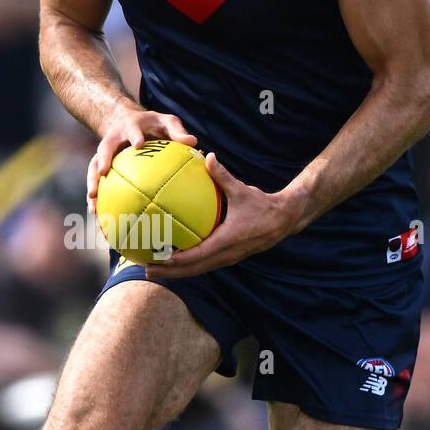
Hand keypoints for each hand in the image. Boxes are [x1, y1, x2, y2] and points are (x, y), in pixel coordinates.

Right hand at [87, 106, 196, 211]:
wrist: (128, 121)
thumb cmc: (153, 124)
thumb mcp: (166, 122)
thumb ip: (177, 131)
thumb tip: (193, 141)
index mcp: (130, 125)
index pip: (131, 129)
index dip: (134, 135)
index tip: (138, 144)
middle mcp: (114, 137)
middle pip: (104, 147)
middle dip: (102, 159)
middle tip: (102, 173)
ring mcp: (105, 151)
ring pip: (94, 165)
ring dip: (92, 182)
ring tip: (93, 201)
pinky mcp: (101, 163)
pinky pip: (96, 179)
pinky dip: (96, 195)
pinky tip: (96, 212)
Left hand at [145, 153, 298, 278]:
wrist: (284, 220)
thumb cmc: (263, 205)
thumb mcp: (243, 190)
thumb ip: (224, 176)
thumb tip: (209, 157)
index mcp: (227, 241)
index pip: (197, 255)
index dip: (176, 260)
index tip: (157, 259)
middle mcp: (225, 255)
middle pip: (192, 269)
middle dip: (168, 272)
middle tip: (145, 270)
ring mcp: (227, 258)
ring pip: (197, 270)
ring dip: (175, 272)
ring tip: (152, 270)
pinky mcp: (228, 257)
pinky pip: (204, 264)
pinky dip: (187, 265)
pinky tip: (172, 260)